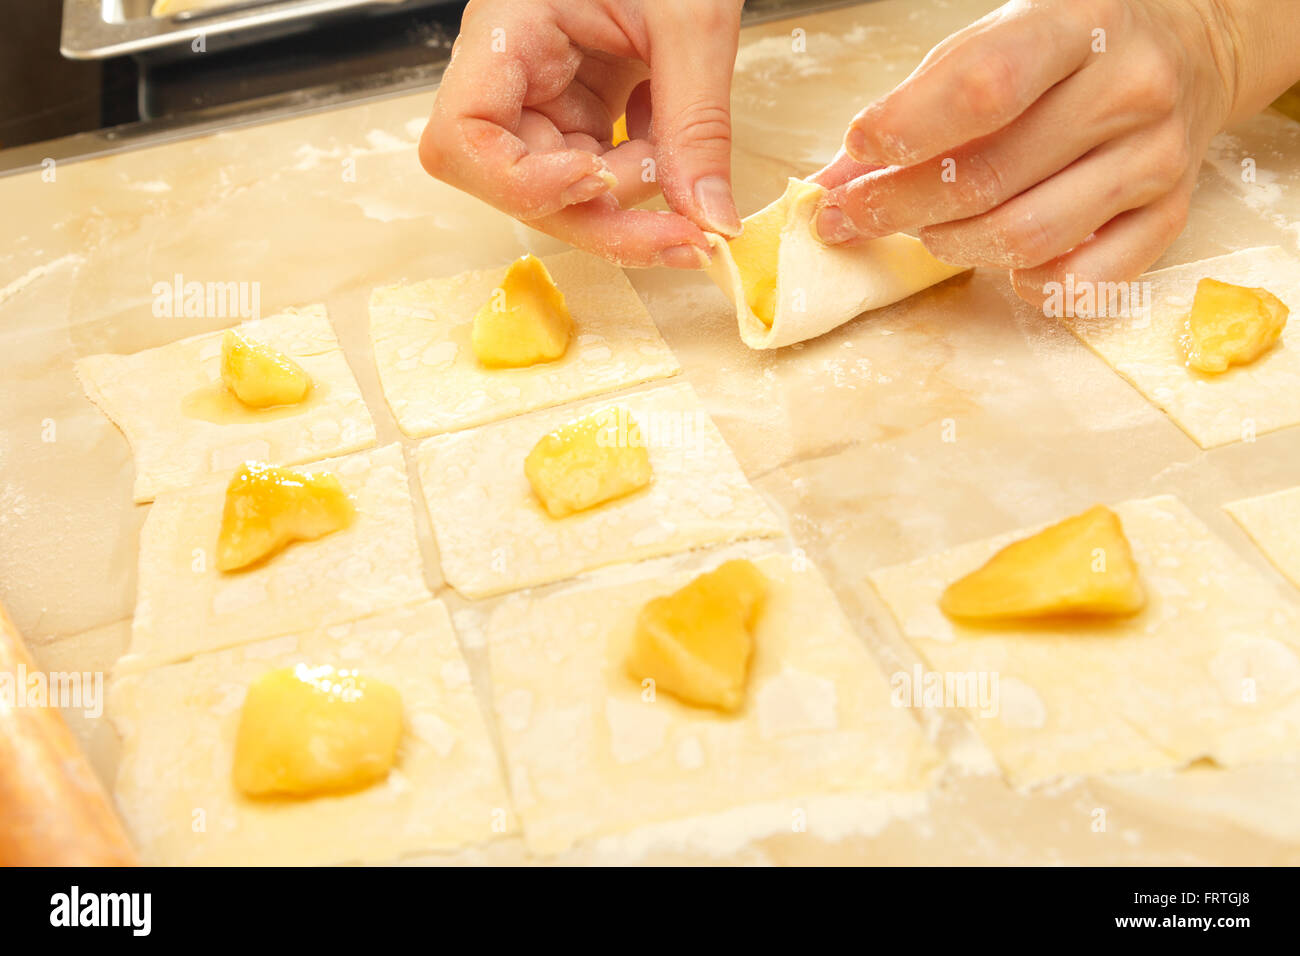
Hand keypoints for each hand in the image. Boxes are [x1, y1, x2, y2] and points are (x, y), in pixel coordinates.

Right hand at [419, 0, 744, 268]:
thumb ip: (698, 125)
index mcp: (507, 30)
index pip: (462, 137)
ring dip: (630, 203)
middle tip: (685, 238)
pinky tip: (674, 139)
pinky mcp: (583, 107)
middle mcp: (513, 72)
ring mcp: (546, 95)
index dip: (519, 183)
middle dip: (601, 218)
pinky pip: (601, 172)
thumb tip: (710, 220)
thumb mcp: (693, 20)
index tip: (595, 181)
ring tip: (686, 162)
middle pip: (518, 185)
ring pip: (564, 193)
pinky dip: (645, 175)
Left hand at [809, 0, 1288, 304]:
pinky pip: (1079, 282)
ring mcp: (1155, 159)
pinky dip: (1022, 282)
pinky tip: (998, 258)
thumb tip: (834, 184)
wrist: (1186, 49)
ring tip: (923, 229)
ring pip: (1026, 237)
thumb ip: (916, 105)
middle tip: (854, 214)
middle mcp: (1130, 89)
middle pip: (990, 178)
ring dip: (950, 245)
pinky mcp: (1167, 217)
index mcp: (1079, 25)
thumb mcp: (991, 44)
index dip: (907, 130)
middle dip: (899, 206)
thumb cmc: (1065, 51)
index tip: (858, 150)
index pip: (986, 87)